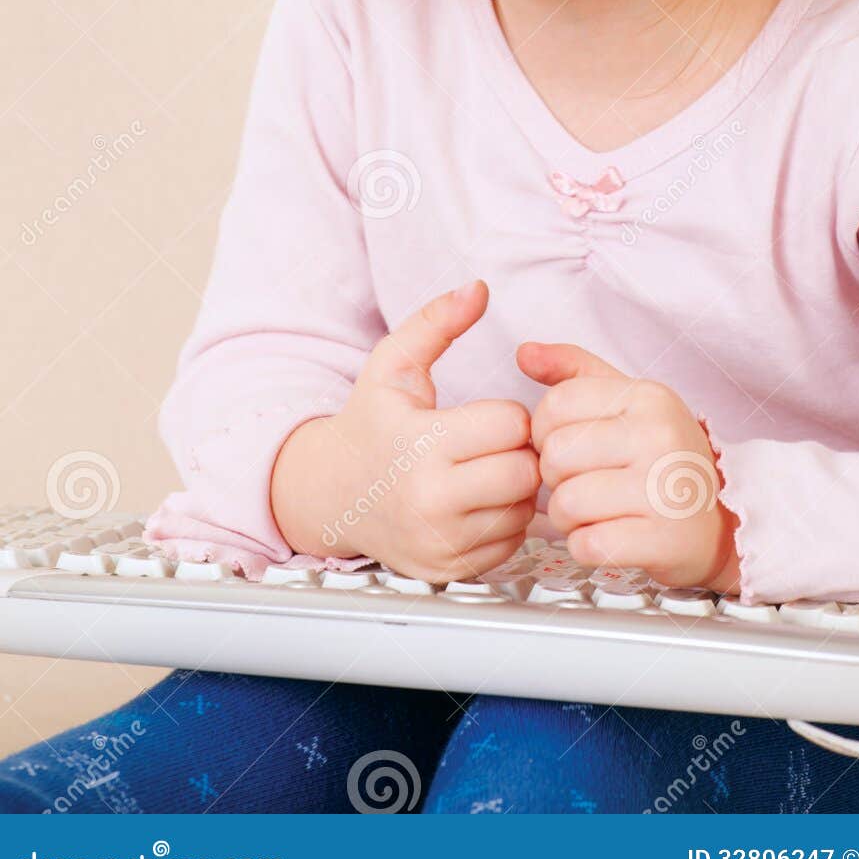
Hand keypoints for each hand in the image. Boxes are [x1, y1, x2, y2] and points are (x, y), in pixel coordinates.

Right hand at [272, 281, 539, 579]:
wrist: (334, 493)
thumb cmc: (371, 423)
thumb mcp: (393, 363)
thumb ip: (437, 321)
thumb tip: (479, 288)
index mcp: (420, 446)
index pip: (510, 425)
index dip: (509, 414)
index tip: (487, 414)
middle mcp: (431, 502)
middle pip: (525, 472)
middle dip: (520, 452)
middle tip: (497, 444)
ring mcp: (441, 543)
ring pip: (525, 510)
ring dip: (518, 488)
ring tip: (487, 470)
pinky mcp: (452, 570)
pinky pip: (512, 544)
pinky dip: (506, 521)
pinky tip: (480, 500)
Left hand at [517, 341, 739, 591]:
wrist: (722, 519)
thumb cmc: (663, 456)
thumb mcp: (629, 400)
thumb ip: (574, 371)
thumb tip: (524, 353)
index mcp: (647, 396)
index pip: (556, 404)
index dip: (544, 430)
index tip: (566, 444)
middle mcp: (659, 437)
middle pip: (555, 456)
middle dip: (555, 477)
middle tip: (581, 481)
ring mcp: (663, 491)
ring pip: (566, 504)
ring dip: (567, 517)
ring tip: (592, 511)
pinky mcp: (662, 541)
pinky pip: (586, 545)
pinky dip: (585, 546)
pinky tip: (607, 536)